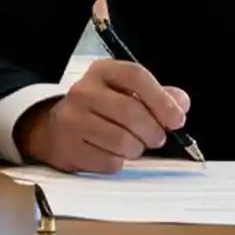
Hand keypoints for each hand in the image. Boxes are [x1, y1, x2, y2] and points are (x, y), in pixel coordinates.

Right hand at [16, 59, 190, 173]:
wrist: (53, 128)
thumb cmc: (99, 108)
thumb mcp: (126, 92)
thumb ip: (158, 96)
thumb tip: (181, 104)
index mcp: (103, 71)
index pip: (136, 77)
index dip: (161, 100)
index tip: (177, 119)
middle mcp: (84, 91)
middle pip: (131, 112)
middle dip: (153, 131)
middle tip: (157, 138)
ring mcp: (72, 119)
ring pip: (121, 141)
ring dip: (136, 149)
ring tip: (134, 145)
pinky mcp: (68, 147)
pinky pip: (108, 162)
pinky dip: (119, 162)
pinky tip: (113, 154)